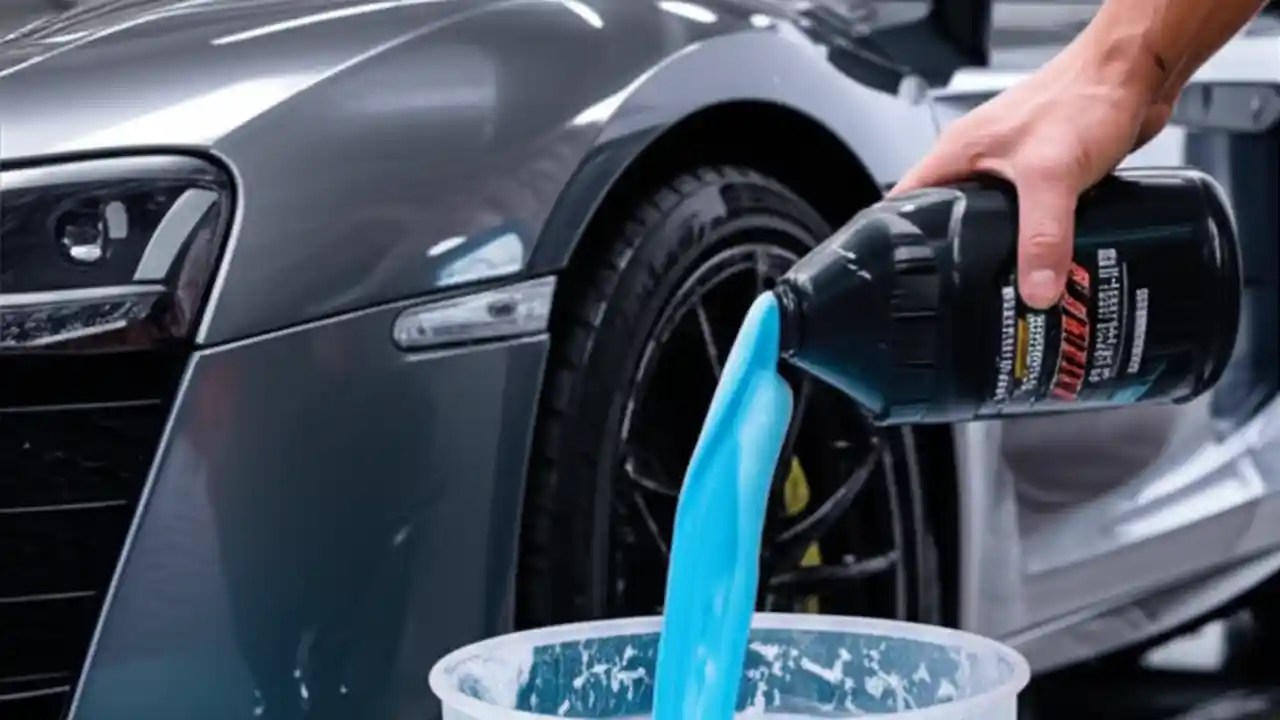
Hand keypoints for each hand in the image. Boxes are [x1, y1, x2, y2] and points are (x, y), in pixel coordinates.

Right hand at [891, 38, 1171, 308]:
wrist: (1134, 75)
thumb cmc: (1083, 97)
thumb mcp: (1052, 174)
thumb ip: (1042, 236)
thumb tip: (1035, 289)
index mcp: (958, 154)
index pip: (905, 202)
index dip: (897, 240)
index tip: (902, 276)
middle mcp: (980, 160)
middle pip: (948, 218)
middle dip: (955, 255)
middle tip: (962, 292)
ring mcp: (1012, 167)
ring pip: (993, 220)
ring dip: (1003, 247)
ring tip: (1006, 283)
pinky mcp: (1046, 174)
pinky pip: (1031, 216)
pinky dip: (1038, 238)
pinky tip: (1051, 257)